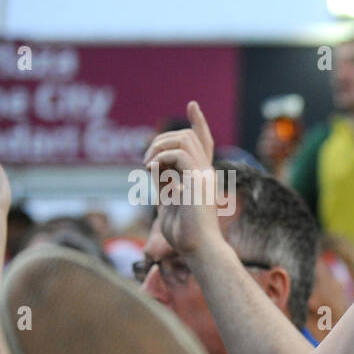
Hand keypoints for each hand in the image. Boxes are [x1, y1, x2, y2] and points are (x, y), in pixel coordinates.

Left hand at [142, 101, 225, 257]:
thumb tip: (153, 164)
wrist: (198, 249)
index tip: (193, 104)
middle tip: (146, 163)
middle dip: (161, 140)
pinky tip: (151, 172)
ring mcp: (205, 175)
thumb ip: (164, 181)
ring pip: (184, 139)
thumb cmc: (183, 233)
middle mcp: (206, 172)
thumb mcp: (169, 201)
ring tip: (147, 167)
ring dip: (159, 147)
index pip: (204, 142)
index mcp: (202, 175)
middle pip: (189, 135)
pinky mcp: (199, 181)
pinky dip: (160, 159)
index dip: (198, 122)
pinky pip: (179, 154)